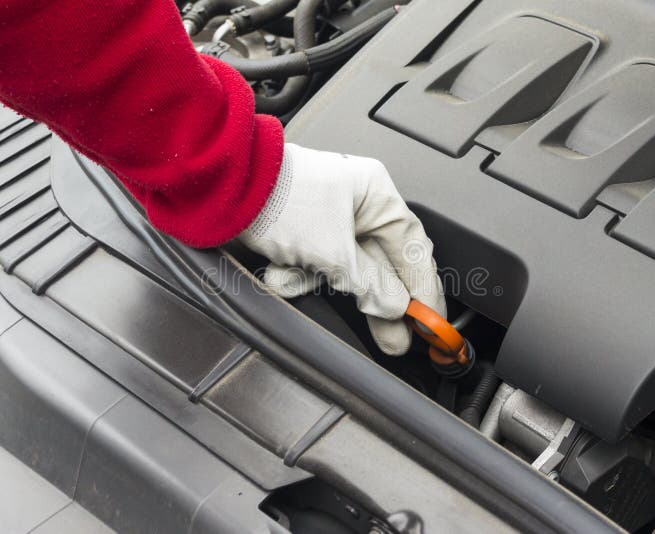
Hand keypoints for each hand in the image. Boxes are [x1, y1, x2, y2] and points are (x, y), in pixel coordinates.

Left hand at [240, 143, 445, 354]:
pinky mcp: (303, 234)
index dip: (424, 287)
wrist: (224, 190)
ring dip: (318, 281)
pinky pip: (313, 267)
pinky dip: (296, 274)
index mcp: (375, 194)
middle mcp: (356, 205)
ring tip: (296, 278)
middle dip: (377, 301)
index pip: (413, 247)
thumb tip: (395, 306)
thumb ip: (370, 284)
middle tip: (395, 338)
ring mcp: (328, 220)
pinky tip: (279, 268)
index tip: (431, 320)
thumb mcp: (333, 250)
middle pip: (380, 265)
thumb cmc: (278, 198)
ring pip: (342, 270)